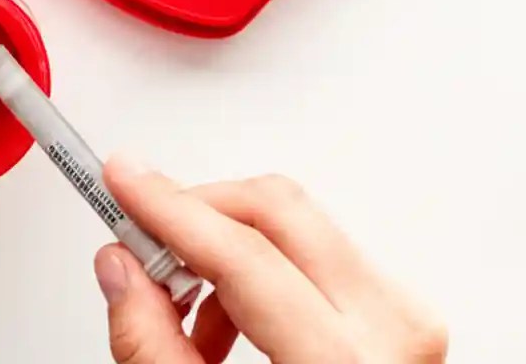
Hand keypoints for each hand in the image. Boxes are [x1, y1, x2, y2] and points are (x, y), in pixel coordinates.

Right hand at [94, 157, 446, 363]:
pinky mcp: (399, 310)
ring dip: (225, 253)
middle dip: (196, 215)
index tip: (124, 180)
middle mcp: (392, 326)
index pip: (244, 252)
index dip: (170, 209)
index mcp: (344, 363)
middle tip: (141, 238)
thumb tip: (121, 270)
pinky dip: (259, 273)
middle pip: (277, 211)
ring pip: (295, 226)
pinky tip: (226, 326)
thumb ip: (152, 343)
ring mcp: (404, 314)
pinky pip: (316, 253)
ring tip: (184, 315)